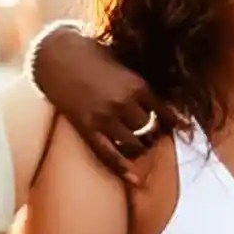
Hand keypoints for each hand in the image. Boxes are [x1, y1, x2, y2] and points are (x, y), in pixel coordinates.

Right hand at [30, 25, 178, 182]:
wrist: (55, 54)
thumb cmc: (93, 54)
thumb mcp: (125, 62)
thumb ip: (142, 82)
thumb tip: (167, 91)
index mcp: (138, 85)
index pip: (165, 112)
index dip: (171, 121)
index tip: (177, 127)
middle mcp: (124, 102)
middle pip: (148, 129)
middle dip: (149, 131)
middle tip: (146, 131)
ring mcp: (104, 117)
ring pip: (133, 144)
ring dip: (137, 146)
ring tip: (135, 143)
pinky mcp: (86, 127)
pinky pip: (108, 154)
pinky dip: (122, 168)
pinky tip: (134, 179)